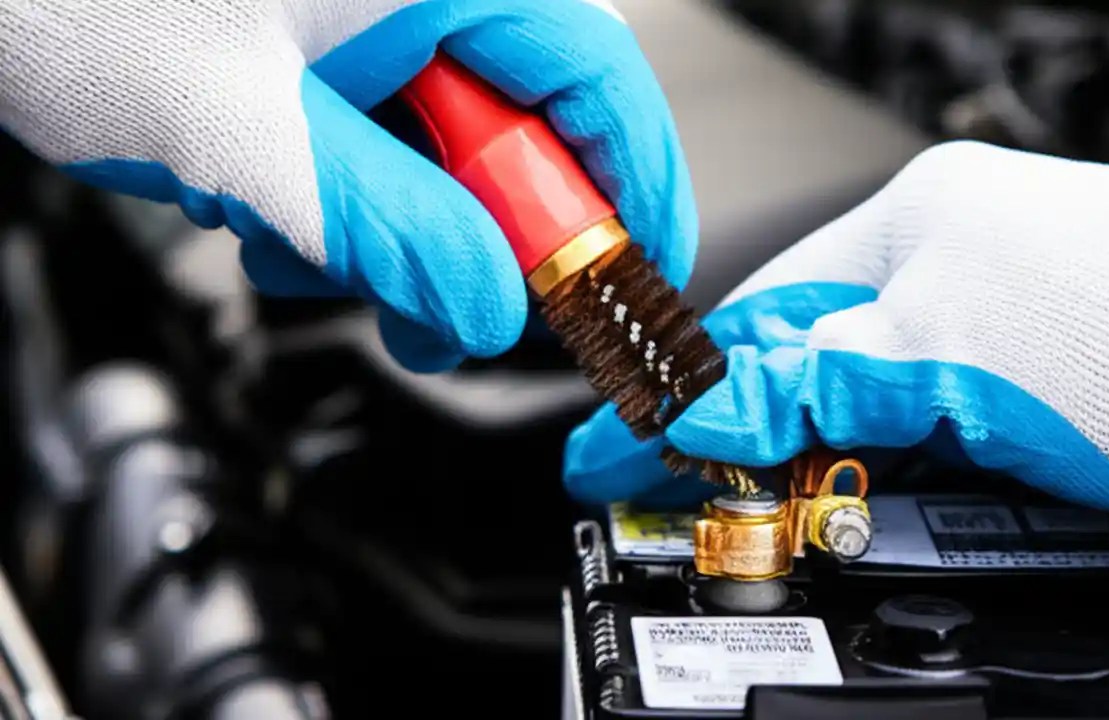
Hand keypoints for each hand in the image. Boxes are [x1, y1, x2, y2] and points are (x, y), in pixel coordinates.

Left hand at [0, 0, 694, 370]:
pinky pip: (378, 141)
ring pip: (443, 152)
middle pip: (522, 130)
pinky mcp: (322, 45)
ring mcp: (367, 12)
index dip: (633, 192)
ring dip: (393, 236)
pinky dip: (342, 205)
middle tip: (449, 314)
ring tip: (306, 253)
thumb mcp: (249, 137)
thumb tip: (486, 306)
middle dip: (484, 244)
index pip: (599, 78)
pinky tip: (270, 216)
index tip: (634, 280)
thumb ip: (390, 233)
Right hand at [565, 140, 1108, 533]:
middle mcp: (956, 264)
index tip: (630, 443)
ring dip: (822, 463)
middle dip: (749, 433)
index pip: (762, 313)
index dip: (691, 388)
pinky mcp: (1040, 387)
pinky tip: (880, 501)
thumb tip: (716, 408)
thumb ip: (819, 381)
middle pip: (810, 360)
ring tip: (770, 510)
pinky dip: (897, 475)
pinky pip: (932, 433)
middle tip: (686, 493)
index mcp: (917, 221)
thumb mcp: (950, 356)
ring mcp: (999, 325)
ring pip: (869, 404)